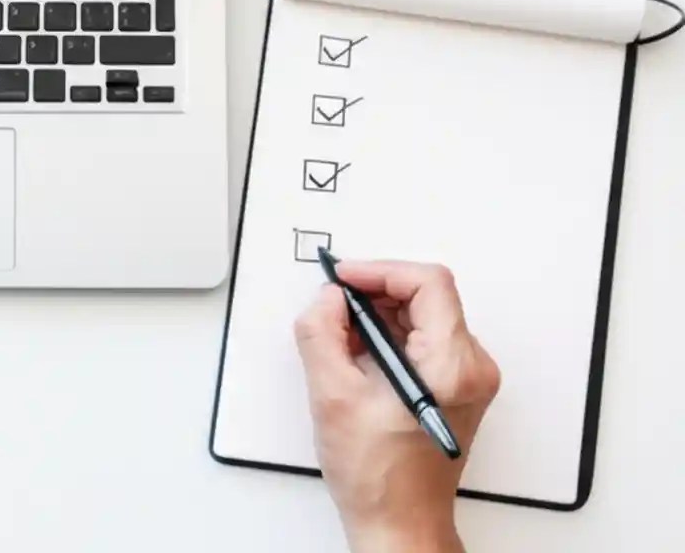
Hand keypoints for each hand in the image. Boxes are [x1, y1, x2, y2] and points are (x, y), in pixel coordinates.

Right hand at [294, 261, 500, 552]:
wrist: (399, 521)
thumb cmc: (378, 477)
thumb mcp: (332, 396)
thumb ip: (321, 334)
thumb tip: (327, 299)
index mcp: (451, 366)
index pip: (427, 283)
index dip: (379, 271)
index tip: (345, 279)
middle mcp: (471, 367)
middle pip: (426, 296)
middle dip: (374, 295)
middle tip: (335, 306)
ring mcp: (467, 378)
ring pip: (422, 317)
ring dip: (378, 317)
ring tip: (341, 339)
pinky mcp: (455, 387)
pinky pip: (423, 340)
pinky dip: (388, 337)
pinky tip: (357, 358)